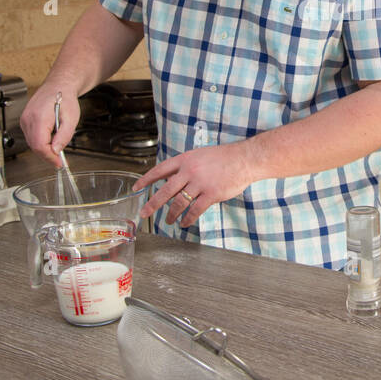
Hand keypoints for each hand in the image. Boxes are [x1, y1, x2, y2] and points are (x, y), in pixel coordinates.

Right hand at [20, 82, 78, 168]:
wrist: (58, 86)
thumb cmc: (65, 98)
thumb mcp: (71, 118)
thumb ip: (64, 136)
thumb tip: (56, 150)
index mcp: (39, 117)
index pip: (39, 145)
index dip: (49, 157)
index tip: (59, 163)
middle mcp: (28, 119)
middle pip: (34, 146)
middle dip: (47, 155)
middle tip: (60, 159)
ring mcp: (24, 119)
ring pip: (32, 143)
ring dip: (44, 148)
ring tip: (57, 144)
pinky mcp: (24, 121)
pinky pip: (31, 137)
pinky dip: (40, 142)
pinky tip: (50, 138)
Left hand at [135, 141, 256, 227]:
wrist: (244, 159)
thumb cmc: (224, 157)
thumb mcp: (200, 156)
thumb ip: (186, 168)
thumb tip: (171, 181)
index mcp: (185, 160)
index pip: (160, 170)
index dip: (146, 180)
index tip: (136, 188)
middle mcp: (190, 171)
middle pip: (165, 190)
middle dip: (152, 204)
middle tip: (144, 213)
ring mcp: (200, 183)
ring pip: (179, 202)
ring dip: (171, 214)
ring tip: (168, 221)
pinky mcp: (211, 194)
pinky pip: (195, 210)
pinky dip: (188, 218)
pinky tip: (184, 223)